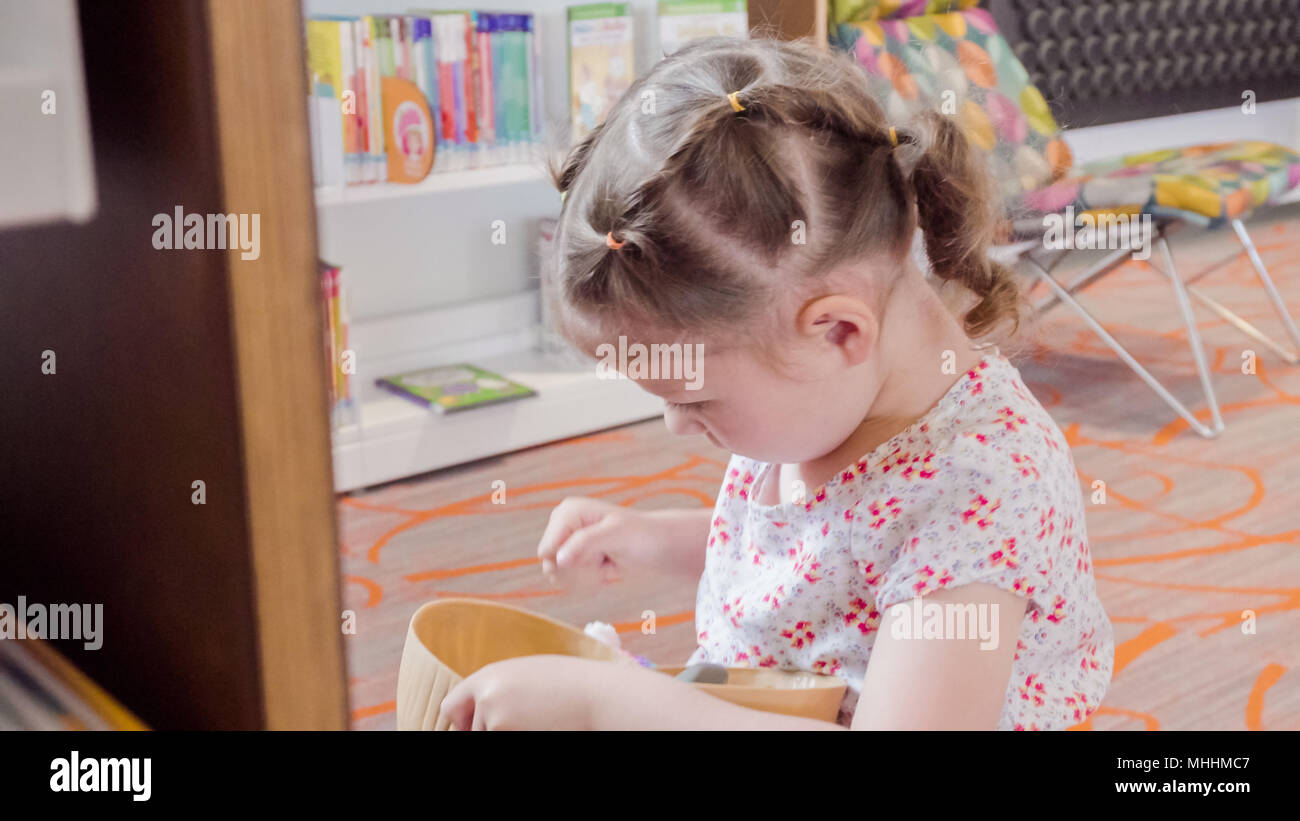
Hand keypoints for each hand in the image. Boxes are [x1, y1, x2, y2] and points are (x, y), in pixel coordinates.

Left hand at [439, 655, 608, 730]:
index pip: (451, 707)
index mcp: (489, 675)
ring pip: (488, 737)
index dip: (464, 721)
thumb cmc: (573, 686)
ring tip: (539, 722)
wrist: (599, 695)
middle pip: (467, 731)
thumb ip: (502, 687)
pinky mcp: (505, 734)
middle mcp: (486, 695)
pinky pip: (505, 741)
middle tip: (511, 727)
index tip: (479, 726)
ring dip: (508, 735)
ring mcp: (494, 718)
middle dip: (482, 732)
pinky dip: (521, 738)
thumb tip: (483, 708)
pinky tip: (542, 727)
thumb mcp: (530, 674)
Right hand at [536, 497, 661, 587]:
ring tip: (607, 564)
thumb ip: (585, 543)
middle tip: (606, 560)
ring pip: (559, 578)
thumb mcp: (615, 535)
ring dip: (587, 578)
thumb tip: (558, 558)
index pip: (547, 551)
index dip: (571, 562)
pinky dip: (589, 583)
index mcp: (567, 512)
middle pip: (552, 567)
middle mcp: (562, 527)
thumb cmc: (641, 536)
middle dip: (581, 571)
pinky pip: (567, 584)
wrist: (657, 546)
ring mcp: (565, 543)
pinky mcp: (571, 559)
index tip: (599, 556)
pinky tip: (605, 571)